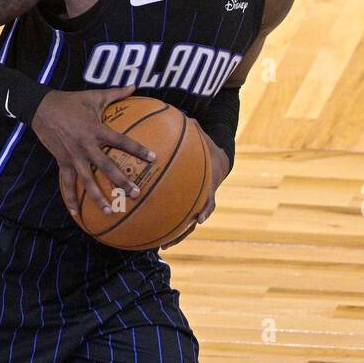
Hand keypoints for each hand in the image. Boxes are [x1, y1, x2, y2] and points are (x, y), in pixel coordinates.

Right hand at [31, 85, 156, 217]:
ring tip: (110, 211)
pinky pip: (66, 183)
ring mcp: (73, 156)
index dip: (138, 150)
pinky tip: (76, 214)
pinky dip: (70, 199)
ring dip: (98, 197)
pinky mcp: (62, 161)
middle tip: (136, 193)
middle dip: (121, 181)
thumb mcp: (94, 96)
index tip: (153, 158)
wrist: (42, 108)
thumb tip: (135, 85)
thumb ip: (116, 93)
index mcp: (96, 129)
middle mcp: (86, 146)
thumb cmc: (71, 101)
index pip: (122, 141)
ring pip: (87, 180)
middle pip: (106, 167)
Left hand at [161, 120, 229, 250]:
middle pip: (193, 220)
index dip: (205, 209)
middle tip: (170, 242)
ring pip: (184, 225)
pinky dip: (164, 223)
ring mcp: (194, 204)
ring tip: (161, 247)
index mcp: (207, 184)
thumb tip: (185, 115)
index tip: (200, 219)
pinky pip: (175, 215)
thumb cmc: (205, 146)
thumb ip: (192, 129)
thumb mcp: (201, 136)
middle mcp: (201, 199)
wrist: (216, 159)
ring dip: (174, 236)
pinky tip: (147, 228)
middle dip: (182, 232)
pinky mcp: (185, 204)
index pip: (209, 199)